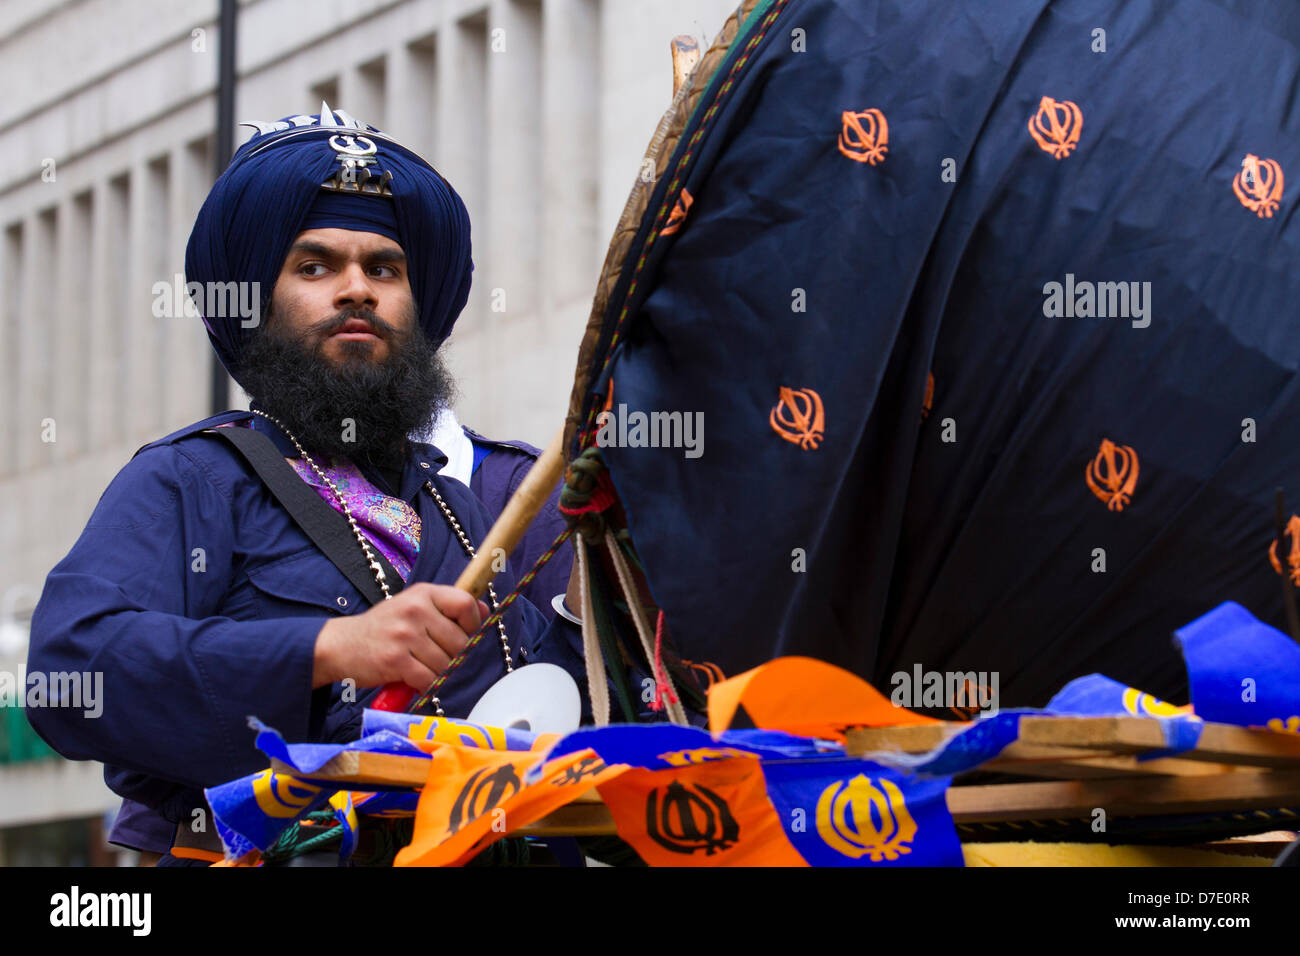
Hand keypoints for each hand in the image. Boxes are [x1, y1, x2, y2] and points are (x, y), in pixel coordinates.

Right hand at [312, 583, 489, 689]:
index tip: (462, 633)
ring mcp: (404, 634)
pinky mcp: (395, 660)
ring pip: (446, 663)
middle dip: (452, 655)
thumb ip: (448, 609)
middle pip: (460, 640)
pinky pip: (428, 679)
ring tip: (420, 665)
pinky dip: (424, 684)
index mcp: (423, 593)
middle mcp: (415, 609)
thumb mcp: (415, 607)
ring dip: (437, 672)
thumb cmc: (384, 628)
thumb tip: (485, 610)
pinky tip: (412, 677)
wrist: (340, 645)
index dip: (472, 623)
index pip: (466, 604)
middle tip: (434, 656)